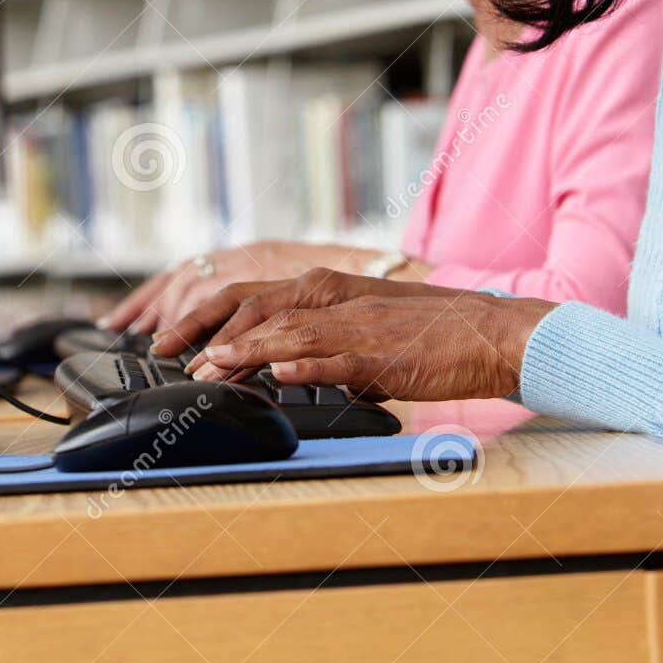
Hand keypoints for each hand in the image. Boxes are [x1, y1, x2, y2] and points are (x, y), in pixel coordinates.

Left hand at [154, 266, 552, 402]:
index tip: (175, 339)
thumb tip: (288, 371)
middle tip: (170, 356)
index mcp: (333, 288)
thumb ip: (327, 344)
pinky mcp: (385, 354)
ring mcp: (359, 325)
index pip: (256, 296)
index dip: (210, 316)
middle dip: (209, 331)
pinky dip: (303, 365)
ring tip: (207, 371)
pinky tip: (276, 374)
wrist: (493, 333)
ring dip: (243, 353)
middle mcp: (339, 298)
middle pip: (259, 308)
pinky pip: (337, 358)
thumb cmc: (438, 334)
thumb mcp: (371, 330)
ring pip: (288, 333)